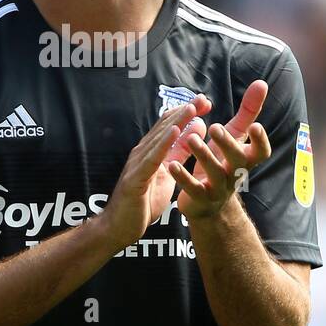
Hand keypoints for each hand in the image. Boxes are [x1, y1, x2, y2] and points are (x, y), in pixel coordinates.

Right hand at [96, 98, 208, 248]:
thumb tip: (196, 128)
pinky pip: (151, 159)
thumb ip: (179, 152)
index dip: (186, 112)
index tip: (205, 101)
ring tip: (192, 108)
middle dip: (185, 111)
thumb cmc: (143, 201)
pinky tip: (174, 132)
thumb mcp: (168, 173)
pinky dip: (163, 144)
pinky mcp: (135, 178)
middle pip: (165, 127)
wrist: (120, 227)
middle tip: (203, 98)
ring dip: (176, 122)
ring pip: (159, 138)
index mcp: (150, 151)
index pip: (169, 126)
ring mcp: (137, 164)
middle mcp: (142, 152)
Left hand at [168, 80, 271, 220]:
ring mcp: (219, 188)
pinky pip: (193, 188)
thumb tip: (262, 83)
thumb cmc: (224, 162)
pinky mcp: (201, 198)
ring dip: (202, 155)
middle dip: (227, 144)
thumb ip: (247, 112)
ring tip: (190, 138)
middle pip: (237, 160)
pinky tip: (171, 163)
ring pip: (214, 172)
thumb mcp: (236, 137)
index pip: (261, 152)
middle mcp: (236, 174)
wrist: (209, 203)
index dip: (260, 141)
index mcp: (246, 159)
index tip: (256, 126)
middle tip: (214, 127)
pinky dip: (183, 177)